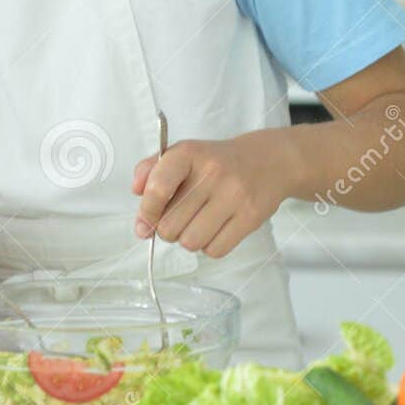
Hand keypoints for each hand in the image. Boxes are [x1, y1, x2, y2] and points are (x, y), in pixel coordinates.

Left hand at [132, 132, 289, 257]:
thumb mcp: (180, 154)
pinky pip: (215, 250)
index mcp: (187, 154)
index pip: (157, 189)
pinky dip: (208, 247)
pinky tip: (213, 231)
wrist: (267, 161)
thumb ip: (149, 171)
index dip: (147, 211)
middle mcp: (212, 173)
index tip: (146, 220)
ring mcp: (234, 196)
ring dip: (186, 240)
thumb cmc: (215, 162)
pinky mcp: (251, 217)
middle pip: (170, 225)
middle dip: (165, 229)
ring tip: (194, 225)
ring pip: (190, 241)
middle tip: (176, 221)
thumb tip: (136, 196)